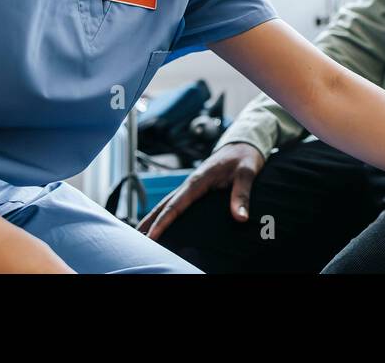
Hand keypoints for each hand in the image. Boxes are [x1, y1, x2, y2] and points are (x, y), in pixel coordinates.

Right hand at [137, 142, 264, 240]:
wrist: (244, 144)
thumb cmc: (244, 156)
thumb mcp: (247, 172)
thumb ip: (242, 194)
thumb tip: (240, 218)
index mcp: (199, 179)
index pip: (177, 204)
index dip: (163, 221)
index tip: (152, 236)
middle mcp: (190, 183)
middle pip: (164, 204)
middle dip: (149, 222)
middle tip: (136, 240)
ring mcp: (191, 186)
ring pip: (166, 203)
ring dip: (153, 218)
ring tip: (140, 236)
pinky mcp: (195, 189)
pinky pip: (175, 203)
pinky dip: (163, 214)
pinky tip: (159, 224)